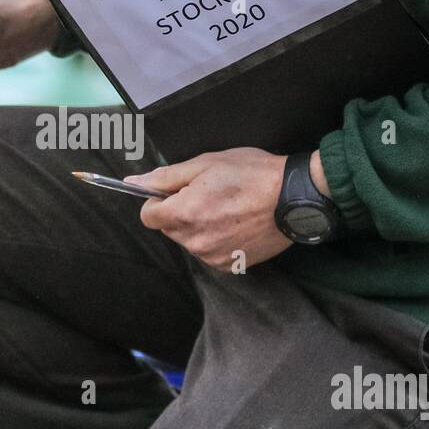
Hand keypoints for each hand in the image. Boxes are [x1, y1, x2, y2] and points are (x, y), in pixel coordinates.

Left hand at [124, 147, 292, 268]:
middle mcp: (194, 240)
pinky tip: (237, 224)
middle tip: (210, 194)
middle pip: (169, 229)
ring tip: (228, 208)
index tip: (177, 191)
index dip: (159, 201)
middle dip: (181, 212)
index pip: (148, 216)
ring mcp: (212, 256)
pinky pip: (210, 252)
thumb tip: (134, 183)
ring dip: (200, 227)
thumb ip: (166, 177)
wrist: (294, 198)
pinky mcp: (230, 265)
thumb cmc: (252, 174)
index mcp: (183, 213)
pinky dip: (218, 239)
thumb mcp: (205, 164)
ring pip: (190, 241)